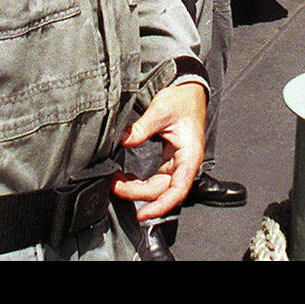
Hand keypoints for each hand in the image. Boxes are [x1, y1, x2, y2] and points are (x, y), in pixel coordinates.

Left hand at [115, 81, 206, 220]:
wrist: (189, 90)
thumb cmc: (183, 99)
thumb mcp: (161, 110)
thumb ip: (142, 127)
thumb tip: (124, 140)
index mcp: (190, 155)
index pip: (177, 190)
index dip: (160, 206)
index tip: (142, 213)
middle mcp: (185, 164)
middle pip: (162, 191)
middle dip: (137, 193)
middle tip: (114, 186)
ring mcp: (178, 164)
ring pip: (158, 187)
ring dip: (137, 189)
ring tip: (116, 183)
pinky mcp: (170, 161)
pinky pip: (156, 179)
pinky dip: (140, 182)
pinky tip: (125, 178)